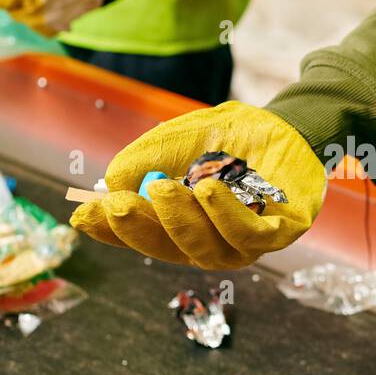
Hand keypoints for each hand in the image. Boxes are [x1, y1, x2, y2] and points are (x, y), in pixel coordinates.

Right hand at [70, 102, 325, 268]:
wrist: (291, 124)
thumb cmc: (234, 137)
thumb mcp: (182, 137)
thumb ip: (149, 157)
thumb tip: (113, 182)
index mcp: (181, 224)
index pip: (142, 235)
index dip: (112, 230)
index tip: (84, 215)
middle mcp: (211, 241)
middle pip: (170, 249)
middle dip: (140, 229)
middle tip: (118, 203)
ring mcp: (245, 242)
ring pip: (208, 249)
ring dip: (181, 221)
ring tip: (164, 188)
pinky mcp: (281, 232)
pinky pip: (251, 235)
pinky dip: (227, 216)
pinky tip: (208, 190)